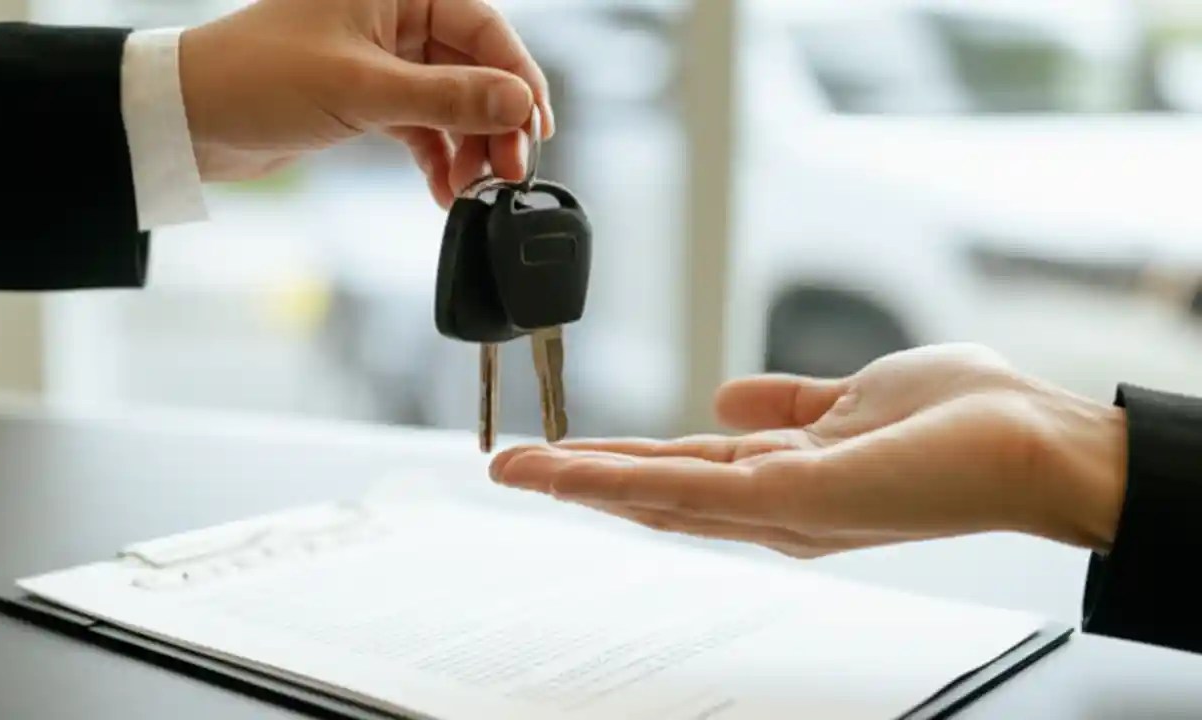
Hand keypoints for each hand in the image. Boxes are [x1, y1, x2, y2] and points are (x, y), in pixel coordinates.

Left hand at [179, 0, 552, 205]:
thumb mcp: (362, 89)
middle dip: (495, 123)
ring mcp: (382, 58)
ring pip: (453, 102)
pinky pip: (425, 126)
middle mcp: (393, 14)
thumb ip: (448, 98)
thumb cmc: (256, 79)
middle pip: (475, 68)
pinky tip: (447, 190)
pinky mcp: (368, 97)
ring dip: (470, 147)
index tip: (535, 129)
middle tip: (509, 172)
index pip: (484, 28)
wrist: (186, 119)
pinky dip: (439, 158)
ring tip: (474, 190)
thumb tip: (518, 103)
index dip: (518, 81)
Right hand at [491, 344, 1128, 557]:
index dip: (616, 461)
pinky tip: (577, 471)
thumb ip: (788, 401)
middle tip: (508, 468)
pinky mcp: (797, 498)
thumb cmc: (966, 423)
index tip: (561, 451)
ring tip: (516, 470)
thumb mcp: (854, 395)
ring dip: (581, 482)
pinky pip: (695, 490)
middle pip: (656, 491)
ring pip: (659, 496)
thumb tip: (728, 394)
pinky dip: (625, 482)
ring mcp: (781, 507)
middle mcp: (774, 503)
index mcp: (785, 476)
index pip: (683, 469)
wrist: (1036, 443)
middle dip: (578, 480)